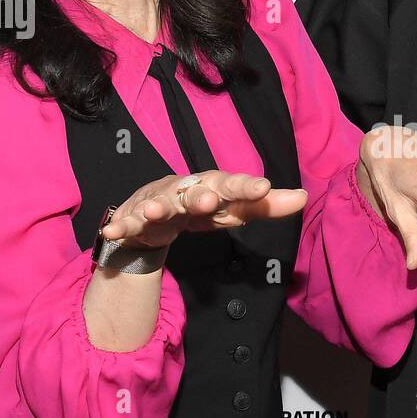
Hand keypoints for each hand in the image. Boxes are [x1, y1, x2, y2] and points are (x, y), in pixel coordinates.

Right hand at [101, 170, 308, 250]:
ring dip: (153, 208)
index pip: (232, 184)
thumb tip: (304, 196)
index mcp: (212, 187)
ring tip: (152, 213)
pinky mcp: (133, 218)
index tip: (264, 187)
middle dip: (199, 196)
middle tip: (209, 201)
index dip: (246, 186)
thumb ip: (266, 206)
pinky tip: (112, 233)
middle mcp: (184, 190)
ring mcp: (157, 203)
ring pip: (156, 204)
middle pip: (193, 192)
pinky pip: (125, 222)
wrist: (155, 214)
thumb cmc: (202, 209)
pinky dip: (119, 227)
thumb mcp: (234, 210)